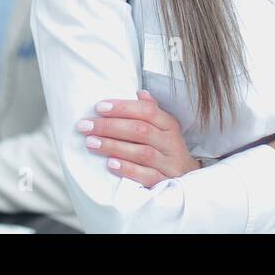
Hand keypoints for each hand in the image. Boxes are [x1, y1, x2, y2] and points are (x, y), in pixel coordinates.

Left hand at [79, 90, 199, 186]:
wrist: (188, 178)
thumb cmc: (168, 149)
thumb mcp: (164, 128)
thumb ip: (152, 110)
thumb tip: (139, 92)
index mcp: (169, 125)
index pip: (147, 111)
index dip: (123, 107)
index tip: (99, 107)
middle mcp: (170, 143)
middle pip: (140, 130)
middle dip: (110, 126)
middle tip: (86, 126)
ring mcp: (169, 163)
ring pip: (141, 152)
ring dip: (114, 146)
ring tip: (91, 143)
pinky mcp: (165, 182)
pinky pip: (146, 176)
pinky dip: (128, 169)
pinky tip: (110, 164)